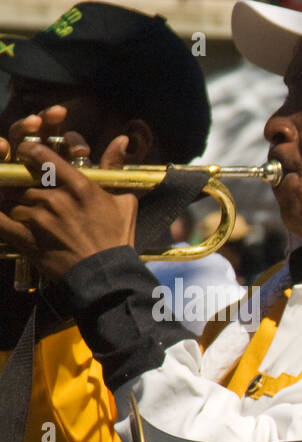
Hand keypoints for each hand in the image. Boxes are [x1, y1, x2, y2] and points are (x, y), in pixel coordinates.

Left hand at [0, 108, 137, 281]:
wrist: (107, 276)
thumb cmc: (117, 239)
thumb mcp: (124, 201)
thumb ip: (114, 168)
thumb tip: (122, 139)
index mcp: (78, 186)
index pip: (39, 154)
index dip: (29, 151)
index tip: (28, 156)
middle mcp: (54, 199)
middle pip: (21, 177)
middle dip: (21, 180)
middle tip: (27, 187)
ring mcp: (36, 218)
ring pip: (9, 197)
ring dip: (12, 201)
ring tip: (24, 209)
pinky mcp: (24, 238)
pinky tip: (2, 213)